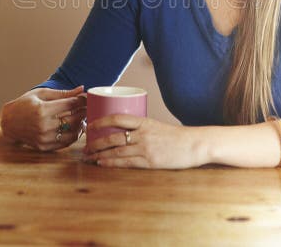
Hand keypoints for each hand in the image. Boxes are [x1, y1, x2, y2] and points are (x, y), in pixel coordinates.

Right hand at [0, 86, 85, 150]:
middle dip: (84, 112)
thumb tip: (81, 89)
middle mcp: (43, 125)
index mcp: (42, 109)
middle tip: (89, 107)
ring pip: (73, 133)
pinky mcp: (44, 147)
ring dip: (81, 125)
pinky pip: (66, 142)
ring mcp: (44, 138)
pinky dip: (73, 135)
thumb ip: (62, 93)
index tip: (88, 98)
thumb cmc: (25, 104)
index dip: (82, 100)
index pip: (71, 104)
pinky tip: (75, 128)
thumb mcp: (41, 94)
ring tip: (83, 118)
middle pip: (74, 119)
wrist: (8, 122)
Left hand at [83, 115, 205, 168]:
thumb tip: (125, 132)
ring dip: (100, 154)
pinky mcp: (150, 161)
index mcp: (144, 121)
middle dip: (96, 142)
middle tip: (85, 147)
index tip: (90, 125)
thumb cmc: (177, 137)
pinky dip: (112, 163)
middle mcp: (143, 133)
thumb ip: (142, 128)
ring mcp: (146, 148)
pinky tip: (103, 163)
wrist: (195, 145)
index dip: (101, 121)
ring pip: (116, 150)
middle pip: (113, 137)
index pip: (118, 118)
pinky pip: (126, 162)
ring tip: (89, 157)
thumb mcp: (157, 126)